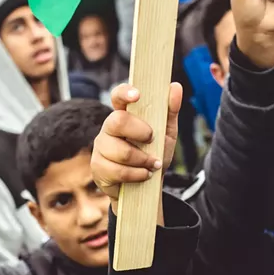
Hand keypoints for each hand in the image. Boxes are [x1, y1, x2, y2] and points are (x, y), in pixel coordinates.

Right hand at [91, 82, 183, 211]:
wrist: (145, 187)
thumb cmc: (153, 154)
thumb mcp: (166, 134)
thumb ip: (170, 111)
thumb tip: (175, 86)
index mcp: (124, 114)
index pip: (118, 96)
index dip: (125, 92)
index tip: (137, 95)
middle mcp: (108, 127)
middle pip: (118, 121)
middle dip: (140, 132)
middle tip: (152, 140)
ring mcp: (101, 147)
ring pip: (121, 151)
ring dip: (143, 160)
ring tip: (153, 164)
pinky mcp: (98, 167)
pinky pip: (118, 171)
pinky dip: (138, 174)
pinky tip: (144, 175)